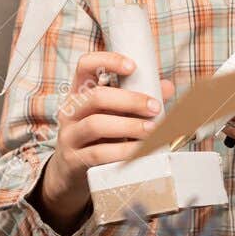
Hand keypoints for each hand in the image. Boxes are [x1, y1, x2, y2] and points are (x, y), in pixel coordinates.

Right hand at [36, 50, 175, 232]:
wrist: (68, 174)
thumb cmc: (95, 138)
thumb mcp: (110, 116)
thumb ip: (135, 101)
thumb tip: (166, 87)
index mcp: (78, 94)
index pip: (85, 66)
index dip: (108, 61)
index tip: (132, 67)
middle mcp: (70, 111)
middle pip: (96, 97)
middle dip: (130, 100)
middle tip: (154, 107)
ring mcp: (69, 136)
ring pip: (96, 124)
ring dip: (129, 126)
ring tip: (152, 130)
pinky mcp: (74, 160)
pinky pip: (100, 153)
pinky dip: (124, 150)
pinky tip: (140, 150)